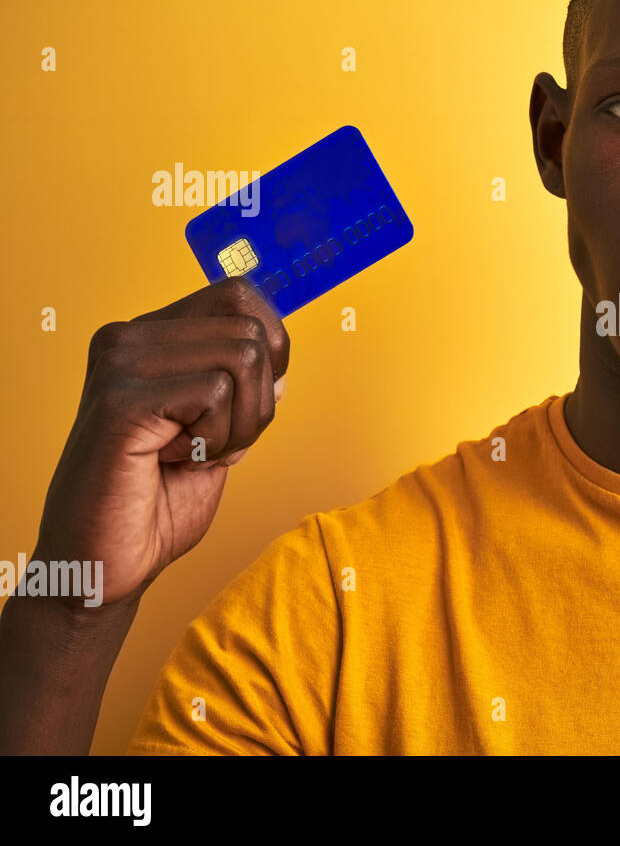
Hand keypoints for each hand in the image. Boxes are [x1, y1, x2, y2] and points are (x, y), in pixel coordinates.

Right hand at [33, 277, 289, 605]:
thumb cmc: (157, 503)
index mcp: (149, 336)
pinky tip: (171, 462)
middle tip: (215, 442)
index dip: (271, 349)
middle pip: (252, 330)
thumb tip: (276, 348)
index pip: (240, 295)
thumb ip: (243, 386)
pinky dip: (216, 439)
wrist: (103, 564)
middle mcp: (129, 337)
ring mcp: (120, 362)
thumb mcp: (219, 430)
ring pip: (244, 356)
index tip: (243, 405)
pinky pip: (217, 393)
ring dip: (240, 423)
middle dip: (259, 400)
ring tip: (193, 452)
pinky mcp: (120, 398)